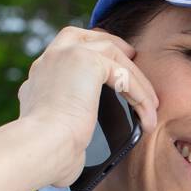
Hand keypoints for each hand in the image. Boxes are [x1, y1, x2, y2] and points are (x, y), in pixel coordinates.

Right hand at [16, 26, 160, 187]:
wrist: (39, 147)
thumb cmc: (47, 154)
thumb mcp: (55, 134)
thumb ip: (66, 128)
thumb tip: (79, 149)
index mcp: (39, 76)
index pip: (66, 51)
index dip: (90, 54)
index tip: (109, 70)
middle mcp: (49, 59)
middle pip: (88, 37)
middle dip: (114, 46)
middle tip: (134, 60)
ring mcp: (66, 54)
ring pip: (112, 54)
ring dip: (136, 78)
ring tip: (151, 103)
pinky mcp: (86, 60)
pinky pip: (123, 72)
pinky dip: (141, 93)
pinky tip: (148, 114)